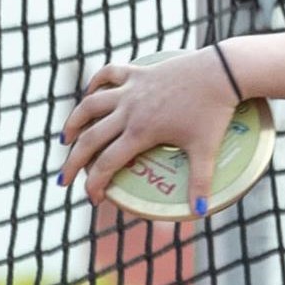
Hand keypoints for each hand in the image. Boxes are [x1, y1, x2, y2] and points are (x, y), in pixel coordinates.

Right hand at [57, 48, 235, 214]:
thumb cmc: (214, 112)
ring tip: (66, 139)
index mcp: (141, 131)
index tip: (93, 199)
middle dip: (73, 162)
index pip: (107, 163)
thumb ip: (200, 182)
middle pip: (90, 138)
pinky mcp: (138, 72)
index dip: (95, 184)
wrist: (221, 73)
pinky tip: (90, 93)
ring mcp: (131, 89)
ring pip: (90, 104)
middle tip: (63, 180)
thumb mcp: (206, 149)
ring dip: (74, 122)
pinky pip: (108, 74)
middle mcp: (129, 110)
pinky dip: (95, 83)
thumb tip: (199, 213)